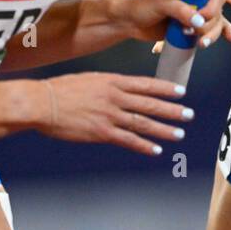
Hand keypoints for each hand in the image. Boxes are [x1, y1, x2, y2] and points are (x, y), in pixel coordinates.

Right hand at [34, 73, 192, 155]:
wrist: (42, 102)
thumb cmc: (60, 90)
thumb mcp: (89, 80)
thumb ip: (107, 86)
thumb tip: (120, 90)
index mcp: (112, 81)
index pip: (146, 84)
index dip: (165, 88)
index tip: (180, 91)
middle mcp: (115, 97)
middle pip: (150, 104)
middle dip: (172, 110)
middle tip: (189, 114)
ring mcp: (109, 115)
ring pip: (143, 123)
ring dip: (163, 129)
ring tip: (179, 133)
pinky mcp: (102, 132)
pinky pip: (128, 140)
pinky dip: (144, 145)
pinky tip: (156, 149)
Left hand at [144, 0, 230, 54]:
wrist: (126, 20)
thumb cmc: (140, 4)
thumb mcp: (161, 3)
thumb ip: (180, 10)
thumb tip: (199, 21)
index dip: (213, 6)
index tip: (203, 17)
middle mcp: (195, 0)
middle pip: (217, 12)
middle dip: (212, 25)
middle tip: (197, 34)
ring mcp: (193, 15)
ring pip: (214, 24)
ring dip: (213, 34)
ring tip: (202, 43)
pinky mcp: (189, 29)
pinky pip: (207, 32)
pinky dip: (216, 35)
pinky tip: (228, 38)